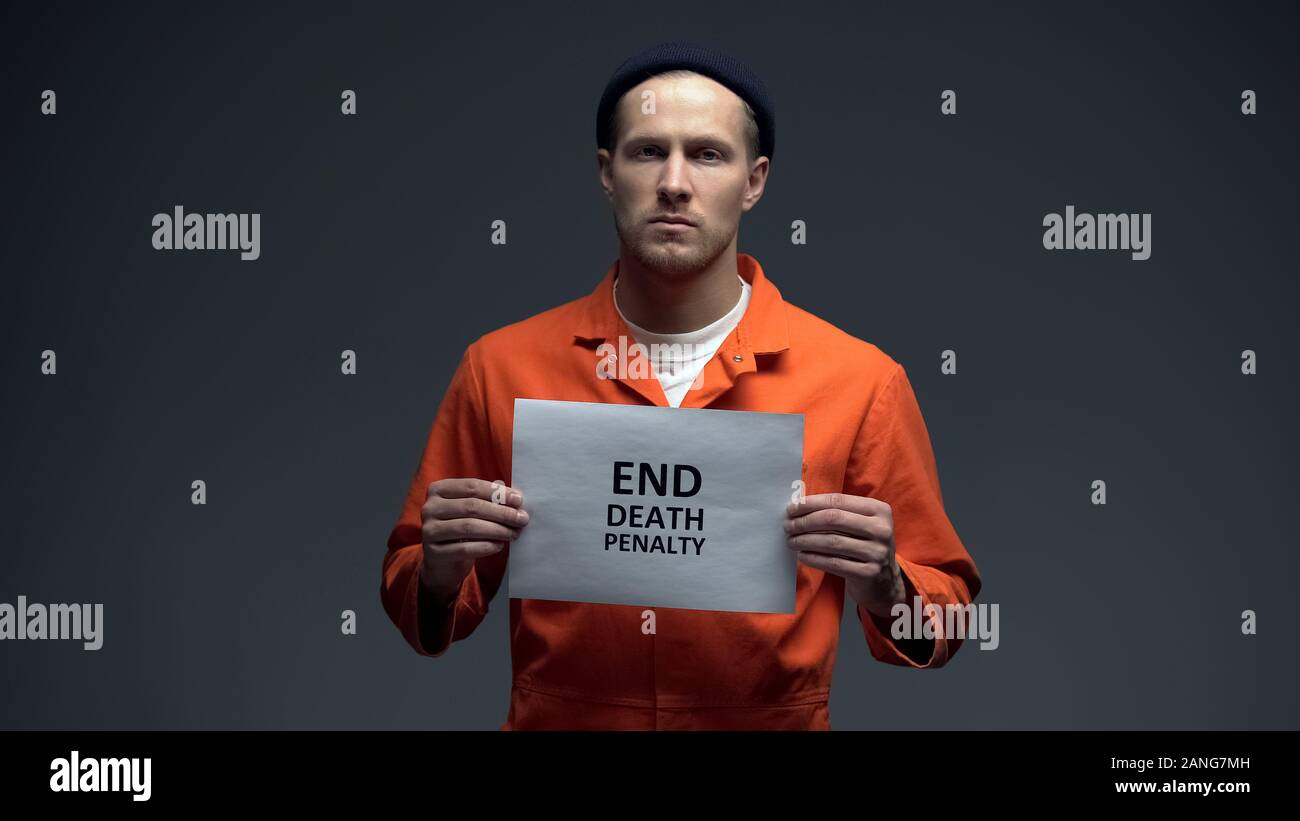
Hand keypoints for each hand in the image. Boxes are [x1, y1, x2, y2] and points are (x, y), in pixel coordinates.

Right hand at [420, 478, 528, 603]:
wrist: (441, 562)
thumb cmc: (460, 530)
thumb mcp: (470, 511)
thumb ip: (488, 499)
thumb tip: (514, 495)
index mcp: (438, 490)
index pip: (471, 486)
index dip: (497, 492)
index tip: (519, 500)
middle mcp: (429, 508)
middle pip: (471, 507)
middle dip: (501, 513)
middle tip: (522, 519)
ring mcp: (428, 530)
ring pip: (469, 527)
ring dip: (497, 530)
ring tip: (514, 533)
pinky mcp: (432, 553)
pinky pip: (464, 549)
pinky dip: (486, 547)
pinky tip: (499, 546)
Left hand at [784, 492, 904, 618]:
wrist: (884, 582)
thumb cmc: (863, 546)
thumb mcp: (860, 525)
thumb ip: (838, 512)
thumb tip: (799, 506)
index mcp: (879, 510)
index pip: (838, 501)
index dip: (811, 503)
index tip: (791, 509)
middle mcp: (882, 529)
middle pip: (834, 519)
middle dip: (805, 521)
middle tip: (788, 526)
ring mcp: (877, 552)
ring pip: (831, 542)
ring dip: (805, 540)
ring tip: (791, 541)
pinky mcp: (869, 573)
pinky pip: (833, 563)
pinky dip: (814, 558)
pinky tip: (802, 556)